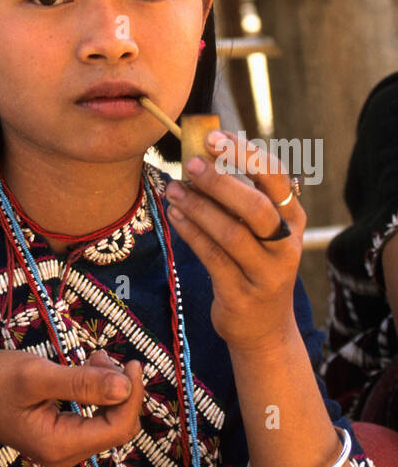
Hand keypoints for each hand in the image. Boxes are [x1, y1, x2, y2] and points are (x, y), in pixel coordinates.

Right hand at [0, 347, 143, 466]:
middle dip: (120, 390)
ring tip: (92, 358)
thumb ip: (82, 383)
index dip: (132, 395)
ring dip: (108, 388)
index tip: (132, 362)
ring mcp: (63, 447)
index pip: (118, 428)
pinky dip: (97, 393)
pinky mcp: (60, 436)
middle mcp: (66, 454)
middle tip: (101, 356)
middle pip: (116, 427)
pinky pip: (93, 418)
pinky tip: (86, 370)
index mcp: (61, 445)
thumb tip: (125, 386)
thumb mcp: (37, 376)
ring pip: (107, 422)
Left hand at [165, 129, 303, 353]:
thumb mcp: (260, 230)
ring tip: (173, 189)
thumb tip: (204, 151)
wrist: (264, 329)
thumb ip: (240, 195)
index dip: (245, 155)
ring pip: (231, 233)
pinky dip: (191, 232)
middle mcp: (286, 246)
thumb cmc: (255, 263)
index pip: (276, 178)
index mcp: (293, 220)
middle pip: (255, 207)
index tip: (214, 137)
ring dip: (198, 207)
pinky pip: (213, 257)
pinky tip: (174, 214)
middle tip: (189, 163)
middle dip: (220, 182)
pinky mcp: (241, 295)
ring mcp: (266, 273)